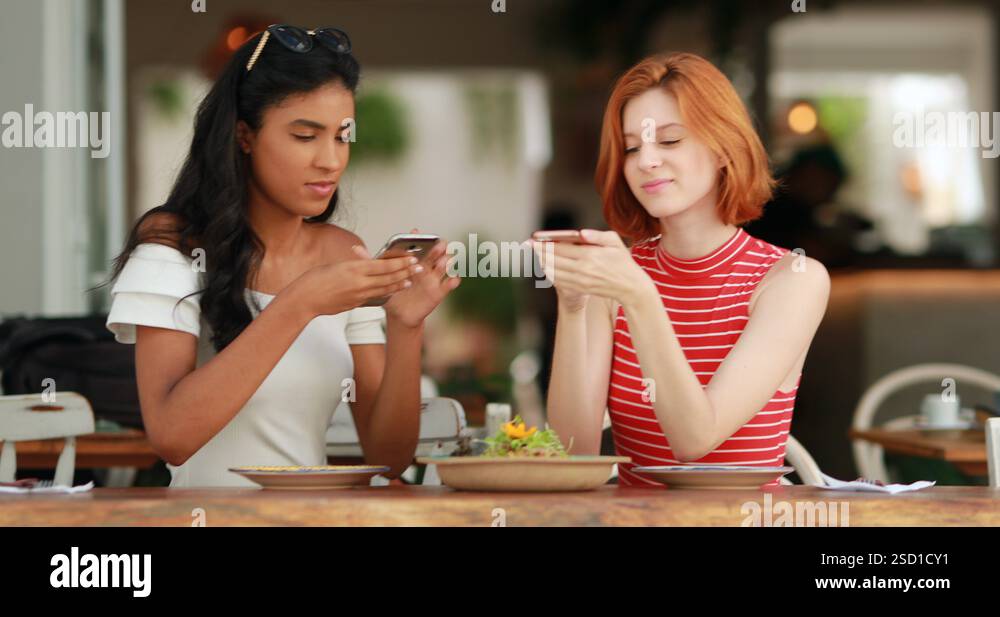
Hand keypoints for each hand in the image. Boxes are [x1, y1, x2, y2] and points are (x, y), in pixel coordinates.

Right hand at [289, 251, 418, 318]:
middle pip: (388, 277)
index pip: (384, 265)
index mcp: (354, 269)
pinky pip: (375, 298)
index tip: (412, 258)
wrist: (304, 300)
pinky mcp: (356, 304)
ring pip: (384, 289)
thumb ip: (355, 266)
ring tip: (410, 280)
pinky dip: (386, 293)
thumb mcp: (337, 265)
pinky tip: (392, 291)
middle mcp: (359, 283)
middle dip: (406, 272)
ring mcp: (359, 296)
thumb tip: (369, 265)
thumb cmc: (315, 279)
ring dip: (399, 284)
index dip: (400, 262)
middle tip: (419, 268)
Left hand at [380, 228, 460, 327]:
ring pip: (445, 266)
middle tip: (439, 243)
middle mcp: (426, 267)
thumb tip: (355, 250)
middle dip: (438, 247)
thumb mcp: (383, 277)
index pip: (418, 246)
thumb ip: (372, 263)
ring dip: (447, 262)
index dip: (419, 238)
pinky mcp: (439, 292)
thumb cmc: (393, 292)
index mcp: (414, 261)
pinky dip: (453, 281)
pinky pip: (449, 285)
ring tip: (444, 261)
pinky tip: (454, 279)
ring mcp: (434, 279)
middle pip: (435, 253)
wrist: (399, 314)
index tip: (415, 232)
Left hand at [532, 229, 654, 309]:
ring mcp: (581, 280)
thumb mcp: (614, 242)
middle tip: (529, 246)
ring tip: (536, 255)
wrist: (630, 287)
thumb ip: (597, 235)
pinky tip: (546, 268)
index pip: (562, 248)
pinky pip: (560, 281)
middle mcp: (583, 268)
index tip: (534, 239)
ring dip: (543, 263)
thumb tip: (581, 233)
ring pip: (555, 271)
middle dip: (540, 252)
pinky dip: (551, 274)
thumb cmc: (623, 260)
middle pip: (554, 259)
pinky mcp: (581, 288)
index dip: (545, 243)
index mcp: (590, 254)